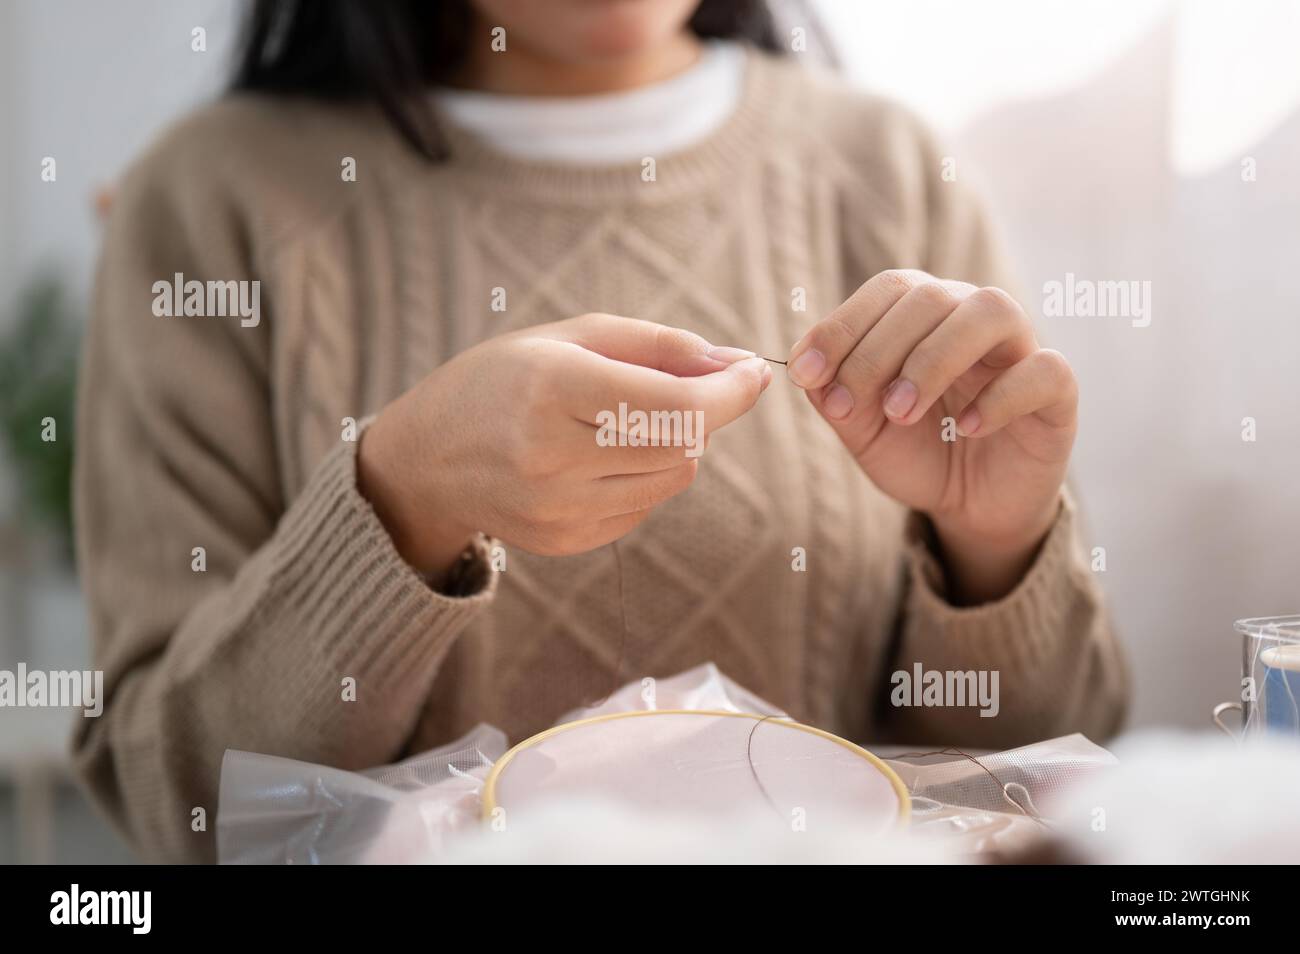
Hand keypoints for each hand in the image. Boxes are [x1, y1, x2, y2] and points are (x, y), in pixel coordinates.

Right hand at [359, 313, 770, 581]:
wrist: (427, 458)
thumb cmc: (502, 379)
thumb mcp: (570, 336)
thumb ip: (658, 346)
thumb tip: (735, 364)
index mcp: (553, 389)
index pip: (677, 406)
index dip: (730, 392)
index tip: (755, 372)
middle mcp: (553, 456)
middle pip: (685, 445)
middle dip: (706, 412)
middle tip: (697, 383)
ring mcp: (558, 508)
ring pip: (674, 479)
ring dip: (677, 445)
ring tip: (630, 419)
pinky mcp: (565, 541)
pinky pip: (644, 507)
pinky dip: (643, 477)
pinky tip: (600, 456)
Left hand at [786, 270, 1075, 602]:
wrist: (971, 503)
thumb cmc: (918, 450)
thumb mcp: (863, 429)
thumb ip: (836, 396)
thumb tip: (810, 372)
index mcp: (925, 313)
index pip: (887, 289)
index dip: (842, 326)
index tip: (805, 373)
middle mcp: (973, 316)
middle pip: (930, 297)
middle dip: (877, 351)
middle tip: (851, 406)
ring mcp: (1021, 348)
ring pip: (991, 311)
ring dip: (934, 359)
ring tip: (902, 412)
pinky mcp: (1057, 391)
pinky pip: (1042, 369)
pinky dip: (1000, 397)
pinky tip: (966, 428)